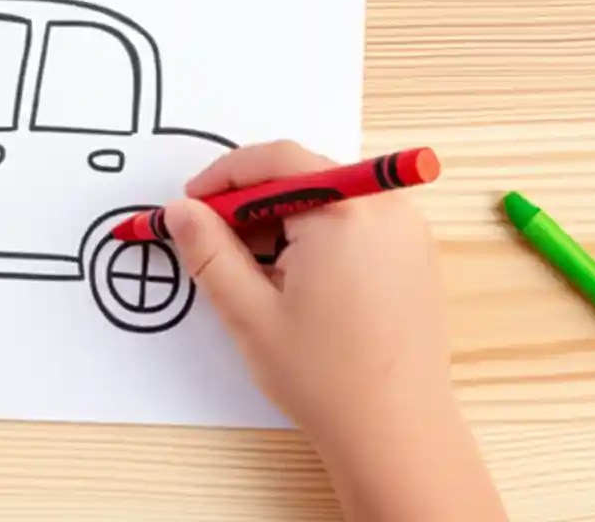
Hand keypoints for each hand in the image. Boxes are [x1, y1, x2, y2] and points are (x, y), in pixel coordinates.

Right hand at [165, 141, 504, 521]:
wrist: (397, 434)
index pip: (274, 161)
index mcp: (345, 213)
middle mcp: (385, 209)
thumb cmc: (327, 378)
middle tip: (212, 239)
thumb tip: (180, 211)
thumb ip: (208, 251)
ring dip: (282, 219)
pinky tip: (292, 279)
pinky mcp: (414, 255)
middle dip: (250, 201)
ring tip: (253, 270)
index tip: (190, 204)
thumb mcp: (249, 312)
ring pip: (327, 199)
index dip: (223, 177)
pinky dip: (316, 234)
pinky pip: (355, 221)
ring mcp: (407, 232)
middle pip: (303, 175)